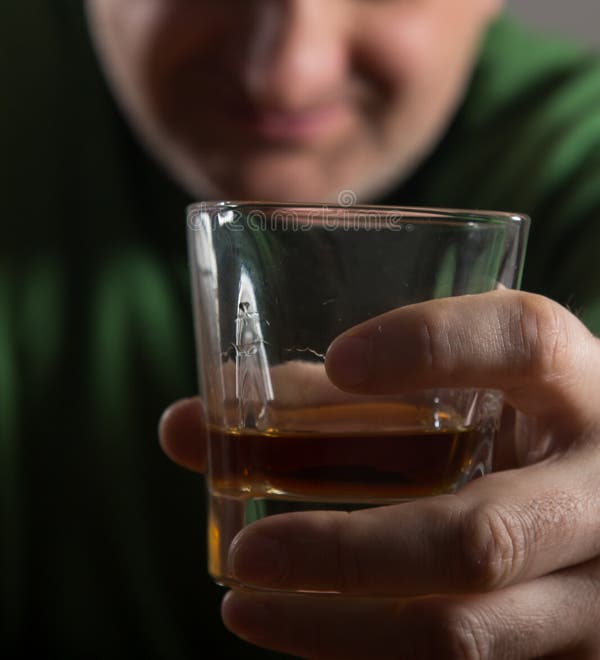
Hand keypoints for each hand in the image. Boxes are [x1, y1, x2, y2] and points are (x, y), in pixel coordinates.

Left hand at [160, 290, 599, 658]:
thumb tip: (185, 424)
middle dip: (348, 554)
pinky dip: (371, 651)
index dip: (434, 345)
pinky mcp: (581, 648)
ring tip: (245, 604)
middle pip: (481, 536)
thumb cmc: (513, 427)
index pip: (523, 341)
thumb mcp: (463, 398)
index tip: (340, 360)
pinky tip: (306, 629)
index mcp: (580, 383)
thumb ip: (338, 403)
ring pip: (467, 632)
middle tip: (248, 553)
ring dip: (340, 626)